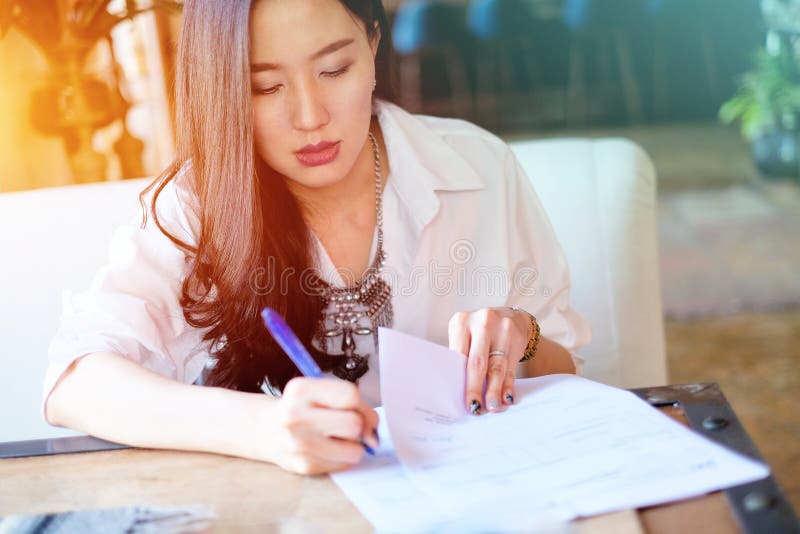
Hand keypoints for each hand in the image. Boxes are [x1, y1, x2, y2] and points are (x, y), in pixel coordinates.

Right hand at [257, 377, 379, 474]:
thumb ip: (351, 404)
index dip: (361, 405)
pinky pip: (343, 465)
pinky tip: (326, 450)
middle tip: (347, 426)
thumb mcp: (320, 392)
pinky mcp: (303, 466)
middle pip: (354, 424)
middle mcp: (294, 415)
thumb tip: (373, 436)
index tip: (357, 411)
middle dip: (358, 426)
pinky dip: (342, 458)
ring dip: (353, 446)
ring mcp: (297, 443)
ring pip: (353, 450)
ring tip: (337, 439)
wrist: (268, 429)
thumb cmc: (304, 408)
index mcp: (300, 389)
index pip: (350, 395)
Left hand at [448, 307, 529, 414]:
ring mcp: (502, 329)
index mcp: (461, 322)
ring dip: (494, 390)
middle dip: (475, 388)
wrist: (508, 316)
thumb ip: (462, 358)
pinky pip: (511, 367)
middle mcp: (482, 322)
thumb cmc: (478, 332)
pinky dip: (508, 385)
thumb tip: (459, 391)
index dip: (459, 378)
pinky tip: (507, 398)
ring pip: (497, 366)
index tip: (458, 399)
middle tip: (475, 408)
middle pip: (477, 361)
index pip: (458, 354)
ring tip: (492, 407)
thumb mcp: (465, 336)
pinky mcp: (517, 339)